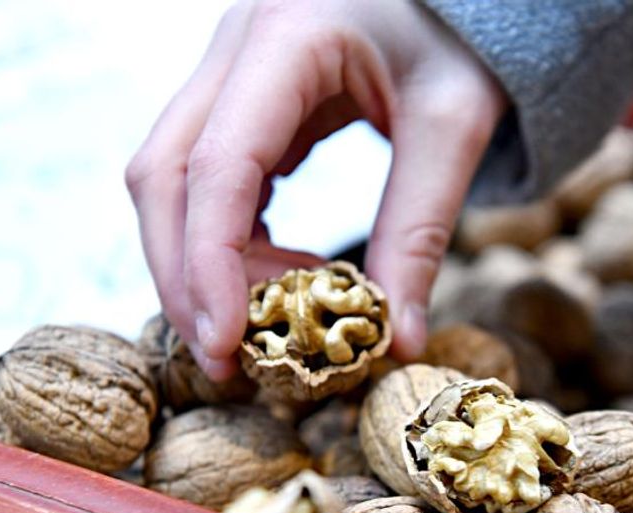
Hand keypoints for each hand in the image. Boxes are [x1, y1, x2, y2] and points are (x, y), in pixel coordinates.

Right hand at [125, 0, 505, 379]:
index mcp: (286, 36)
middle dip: (184, 275)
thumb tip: (397, 339)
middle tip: (226, 360)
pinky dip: (233, 239)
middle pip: (163, 174)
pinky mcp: (245, 97)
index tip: (225, 343)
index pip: (217, 164)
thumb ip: (421, 231)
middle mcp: (236, 47)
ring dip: (205, 263)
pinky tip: (282, 277)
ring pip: (173, 180)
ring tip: (271, 323)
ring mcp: (232, 70)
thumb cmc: (468, 31)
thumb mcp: (454, 126)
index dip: (210, 262)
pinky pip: (213, 179)